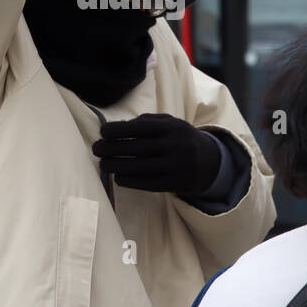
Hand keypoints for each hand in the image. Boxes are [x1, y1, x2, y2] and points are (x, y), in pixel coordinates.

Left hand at [93, 113, 220, 195]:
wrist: (209, 162)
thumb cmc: (179, 138)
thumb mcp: (170, 123)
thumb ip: (146, 122)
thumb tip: (116, 128)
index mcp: (173, 127)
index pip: (140, 128)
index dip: (118, 130)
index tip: (102, 132)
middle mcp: (175, 146)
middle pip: (136, 148)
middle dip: (111, 148)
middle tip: (96, 149)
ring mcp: (176, 166)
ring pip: (138, 168)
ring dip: (116, 166)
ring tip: (103, 164)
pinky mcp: (175, 184)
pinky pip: (146, 183)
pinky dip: (129, 180)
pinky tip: (118, 177)